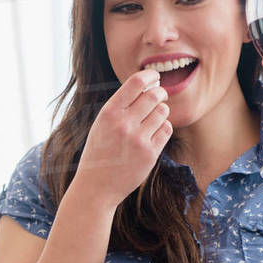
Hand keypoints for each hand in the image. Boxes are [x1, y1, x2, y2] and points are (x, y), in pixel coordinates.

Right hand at [72, 69, 171, 211]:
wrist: (96, 187)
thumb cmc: (99, 152)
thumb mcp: (102, 124)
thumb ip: (121, 106)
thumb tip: (148, 86)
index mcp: (109, 113)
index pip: (135, 83)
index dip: (149, 76)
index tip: (154, 76)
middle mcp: (124, 124)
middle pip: (154, 95)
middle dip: (160, 92)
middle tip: (160, 95)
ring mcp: (138, 139)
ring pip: (163, 111)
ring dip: (161, 111)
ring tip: (153, 118)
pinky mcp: (150, 154)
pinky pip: (166, 129)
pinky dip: (163, 127)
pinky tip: (154, 132)